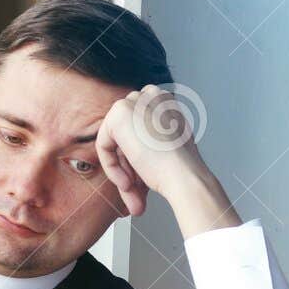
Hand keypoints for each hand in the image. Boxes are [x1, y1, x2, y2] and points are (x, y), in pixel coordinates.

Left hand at [95, 85, 241, 237]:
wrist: (184, 176)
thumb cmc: (180, 169)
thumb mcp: (166, 147)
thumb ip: (148, 140)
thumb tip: (129, 150)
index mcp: (166, 101)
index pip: (138, 131)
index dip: (137, 160)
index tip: (142, 182)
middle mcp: (151, 94)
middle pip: (125, 136)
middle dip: (129, 168)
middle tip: (135, 193)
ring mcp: (135, 100)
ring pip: (115, 142)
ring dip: (122, 171)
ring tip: (134, 194)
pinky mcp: (120, 113)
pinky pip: (104, 145)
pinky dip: (112, 168)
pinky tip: (127, 183)